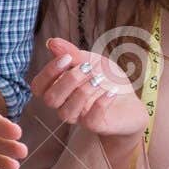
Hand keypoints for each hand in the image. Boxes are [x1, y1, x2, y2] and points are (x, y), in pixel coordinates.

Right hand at [29, 37, 149, 143]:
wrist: (130, 100)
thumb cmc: (105, 79)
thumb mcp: (91, 60)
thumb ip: (72, 53)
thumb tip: (51, 42)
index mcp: (58, 88)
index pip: (38, 86)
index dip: (48, 72)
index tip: (68, 57)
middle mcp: (64, 105)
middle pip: (51, 99)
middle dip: (68, 80)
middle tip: (87, 68)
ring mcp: (79, 118)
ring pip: (67, 112)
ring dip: (83, 91)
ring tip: (100, 79)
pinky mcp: (96, 125)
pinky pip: (91, 121)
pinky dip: (101, 103)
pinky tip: (112, 91)